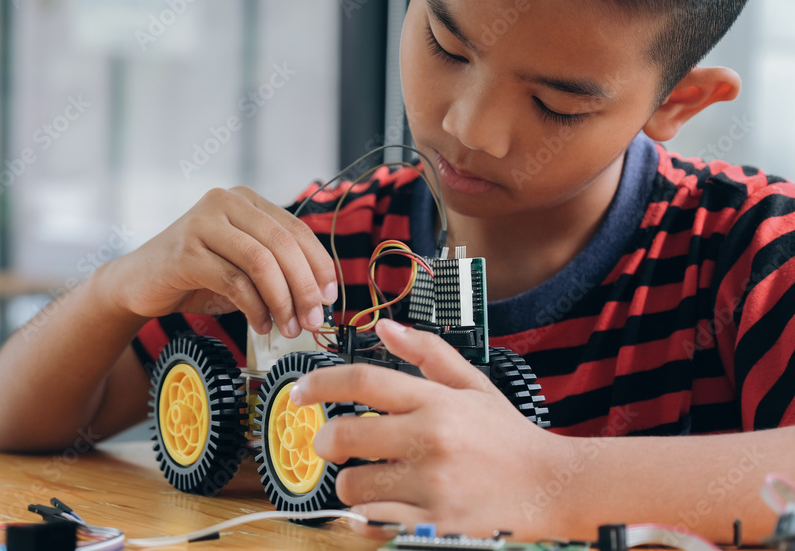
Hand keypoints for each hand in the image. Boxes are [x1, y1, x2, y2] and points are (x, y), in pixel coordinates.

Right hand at [105, 186, 337, 337]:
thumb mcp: (243, 266)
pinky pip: (234, 282)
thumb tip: (321, 297)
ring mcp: (202, 223)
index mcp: (245, 200)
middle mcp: (225, 202)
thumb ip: (276, 269)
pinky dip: (255, 309)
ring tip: (289, 328)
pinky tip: (261, 325)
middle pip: (282, 245)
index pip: (296, 229)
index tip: (331, 297)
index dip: (319, 265)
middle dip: (304, 287)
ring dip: (282, 301)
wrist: (138, 284)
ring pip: (261, 262)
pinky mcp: (185, 251)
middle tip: (314, 320)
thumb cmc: (196, 276)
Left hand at [290, 319, 567, 538]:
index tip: (299, 393)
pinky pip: (373, 522)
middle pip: (344, 437)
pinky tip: (385, 506)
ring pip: (353, 485)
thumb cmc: (508, 436)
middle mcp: (430, 440)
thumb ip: (427, 353)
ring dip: (352, 483)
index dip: (319, 384)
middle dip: (327, 442)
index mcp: (436, 402)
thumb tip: (384, 327)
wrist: (554, 488)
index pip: (362, 382)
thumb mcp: (473, 385)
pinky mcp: (434, 525)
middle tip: (333, 446)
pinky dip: (369, 517)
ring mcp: (431, 486)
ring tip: (374, 479)